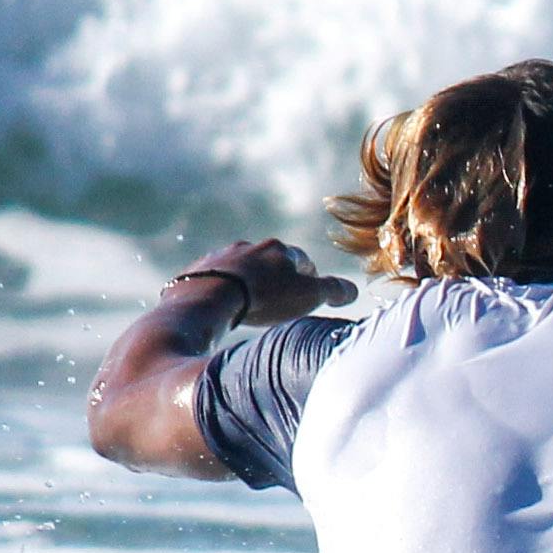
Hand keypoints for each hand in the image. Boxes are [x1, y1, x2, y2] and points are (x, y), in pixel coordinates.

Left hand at [173, 236, 355, 326]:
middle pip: (270, 261)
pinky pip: (216, 278)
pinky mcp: (199, 269)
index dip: (309, 278)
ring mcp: (223, 256)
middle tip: (280, 300)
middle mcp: (251, 247)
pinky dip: (223, 288)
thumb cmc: (265, 297)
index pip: (302, 261)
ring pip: (242, 268)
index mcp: (280, 250)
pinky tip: (224, 305)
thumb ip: (334, 291)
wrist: (210, 296)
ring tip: (250, 304)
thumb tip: (353, 290)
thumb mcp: (308, 296)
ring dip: (248, 282)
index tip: (309, 294)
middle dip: (277, 278)